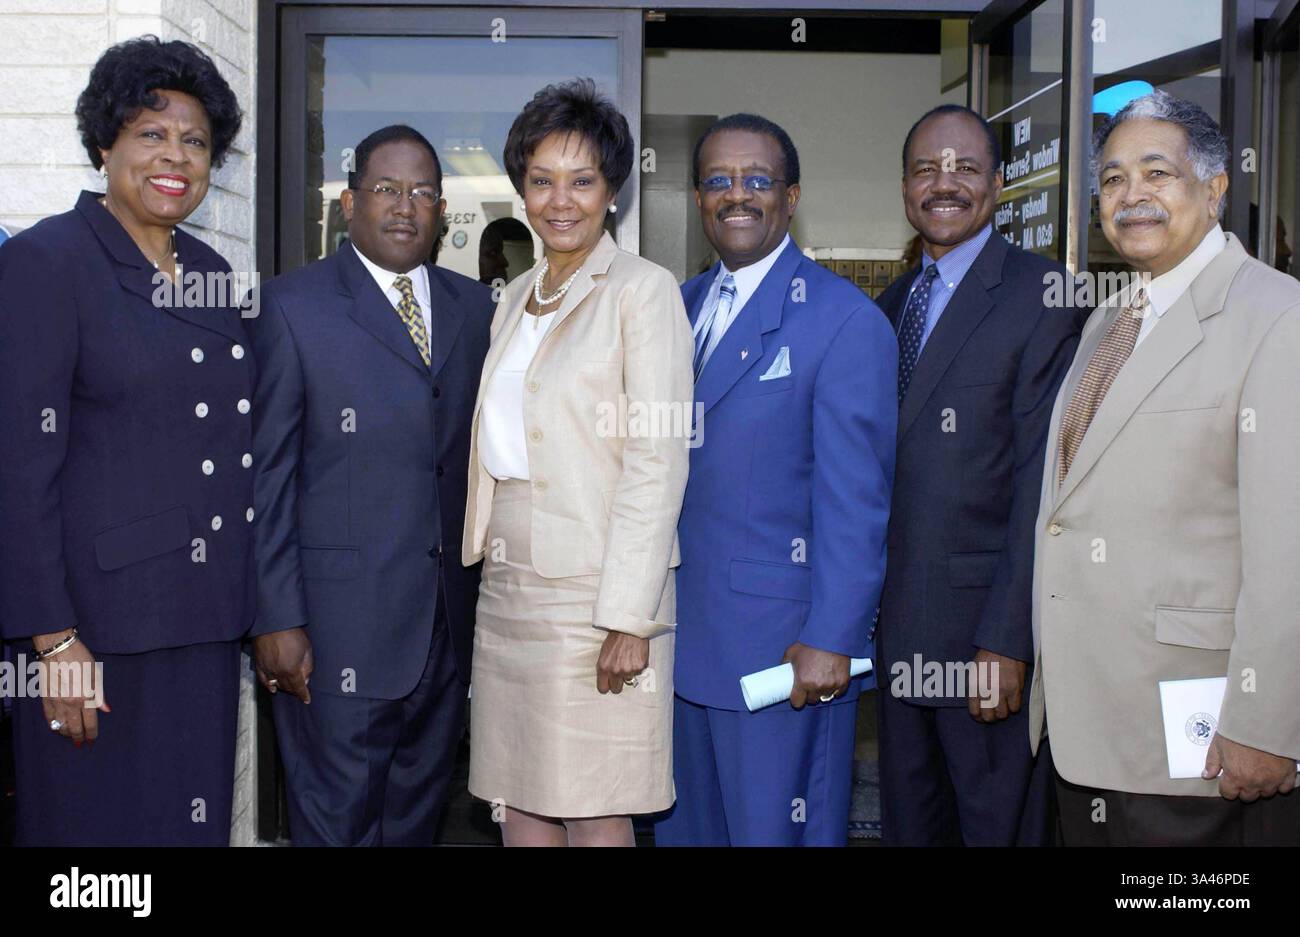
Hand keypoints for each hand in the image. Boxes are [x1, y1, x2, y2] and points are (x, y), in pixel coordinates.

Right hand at [34, 629, 109, 746]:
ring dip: (67, 734)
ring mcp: (56, 702)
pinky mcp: (45, 699)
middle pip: (75, 728)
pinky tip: (58, 729)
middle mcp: (70, 703)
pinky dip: (53, 726)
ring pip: (60, 726)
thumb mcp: (96, 674)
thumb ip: (100, 695)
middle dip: (79, 738)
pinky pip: (48, 718)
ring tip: (71, 737)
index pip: (90, 723)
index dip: (91, 734)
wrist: (57, 649)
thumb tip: (106, 710)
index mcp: (85, 697)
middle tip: (82, 743)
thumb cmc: (80, 658)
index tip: (92, 740)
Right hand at [252, 627, 312, 703]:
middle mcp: (278, 673)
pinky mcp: (259, 664)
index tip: (307, 699)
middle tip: (300, 690)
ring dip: (284, 688)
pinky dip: (268, 686)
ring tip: (289, 688)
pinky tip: (272, 689)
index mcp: (291, 670)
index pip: (298, 688)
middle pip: (287, 687)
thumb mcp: (307, 649)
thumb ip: (307, 666)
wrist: (273, 622)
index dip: (303, 695)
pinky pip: (263, 679)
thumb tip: (306, 679)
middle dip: (295, 690)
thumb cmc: (292, 633)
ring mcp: (267, 669)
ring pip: (276, 685)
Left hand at [596, 630, 647, 694]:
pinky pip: (639, 671)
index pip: (603, 689)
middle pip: (616, 689)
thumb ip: (605, 667)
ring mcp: (628, 670)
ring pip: (629, 679)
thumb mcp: (604, 653)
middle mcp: (615, 671)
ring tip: (628, 658)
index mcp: (604, 668)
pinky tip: (635, 655)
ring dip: (629, 672)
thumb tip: (606, 679)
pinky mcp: (640, 667)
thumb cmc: (615, 638)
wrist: (630, 627)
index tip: (609, 683)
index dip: (606, 686)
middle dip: (618, 683)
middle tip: (620, 674)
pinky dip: (638, 665)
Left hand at [782, 642, 849, 708]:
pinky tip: (831, 680)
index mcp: (802, 682)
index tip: (797, 695)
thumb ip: (786, 664)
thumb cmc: (810, 643)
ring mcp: (831, 685)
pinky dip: (835, 689)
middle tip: (809, 684)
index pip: (797, 702)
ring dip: (822, 692)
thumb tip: (782, 670)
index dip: (796, 699)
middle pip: (812, 700)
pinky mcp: (843, 682)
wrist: (830, 636)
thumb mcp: (791, 652)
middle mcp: (817, 686)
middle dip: (809, 694)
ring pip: (824, 697)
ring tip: (821, 681)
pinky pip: (838, 692)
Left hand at [967, 648, 1025, 722]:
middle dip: (990, 717)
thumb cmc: (987, 657)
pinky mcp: (1015, 689)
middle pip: (989, 717)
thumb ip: (974, 688)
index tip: (980, 717)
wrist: (1003, 645)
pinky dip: (1013, 707)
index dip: (978, 717)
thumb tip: (977, 703)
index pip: (975, 712)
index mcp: (974, 686)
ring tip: (1002, 706)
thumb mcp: (974, 671)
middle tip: (992, 713)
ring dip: (1002, 712)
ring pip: (1003, 714)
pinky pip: (1015, 708)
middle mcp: (987, 691)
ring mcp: (1002, 691)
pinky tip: (1011, 701)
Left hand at [1203, 733, 1297, 801]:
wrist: (1263, 721)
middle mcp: (1253, 783)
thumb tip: (1207, 775)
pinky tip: (1274, 775)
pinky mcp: (1287, 775)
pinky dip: (1280, 784)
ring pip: (1266, 793)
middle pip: (1247, 796)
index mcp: (1235, 777)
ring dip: (1261, 787)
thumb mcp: (1218, 744)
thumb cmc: (1239, 731)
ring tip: (1258, 774)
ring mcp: (1272, 780)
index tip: (1228, 781)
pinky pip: (1285, 788)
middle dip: (1243, 788)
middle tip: (1243, 776)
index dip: (1227, 787)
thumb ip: (1212, 762)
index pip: (1228, 794)